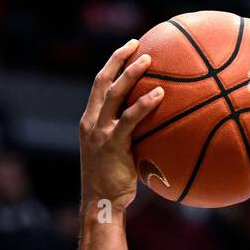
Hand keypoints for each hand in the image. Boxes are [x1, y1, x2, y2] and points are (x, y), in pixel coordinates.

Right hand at [79, 40, 164, 215]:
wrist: (101, 204)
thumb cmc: (113, 185)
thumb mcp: (118, 157)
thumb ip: (130, 139)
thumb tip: (156, 131)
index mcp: (89, 122)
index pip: (99, 86)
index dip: (112, 64)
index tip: (127, 49)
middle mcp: (91, 122)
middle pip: (103, 81)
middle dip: (118, 59)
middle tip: (137, 44)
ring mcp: (100, 132)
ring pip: (114, 94)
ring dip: (131, 73)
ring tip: (149, 60)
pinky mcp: (112, 144)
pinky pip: (130, 119)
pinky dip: (144, 104)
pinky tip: (160, 95)